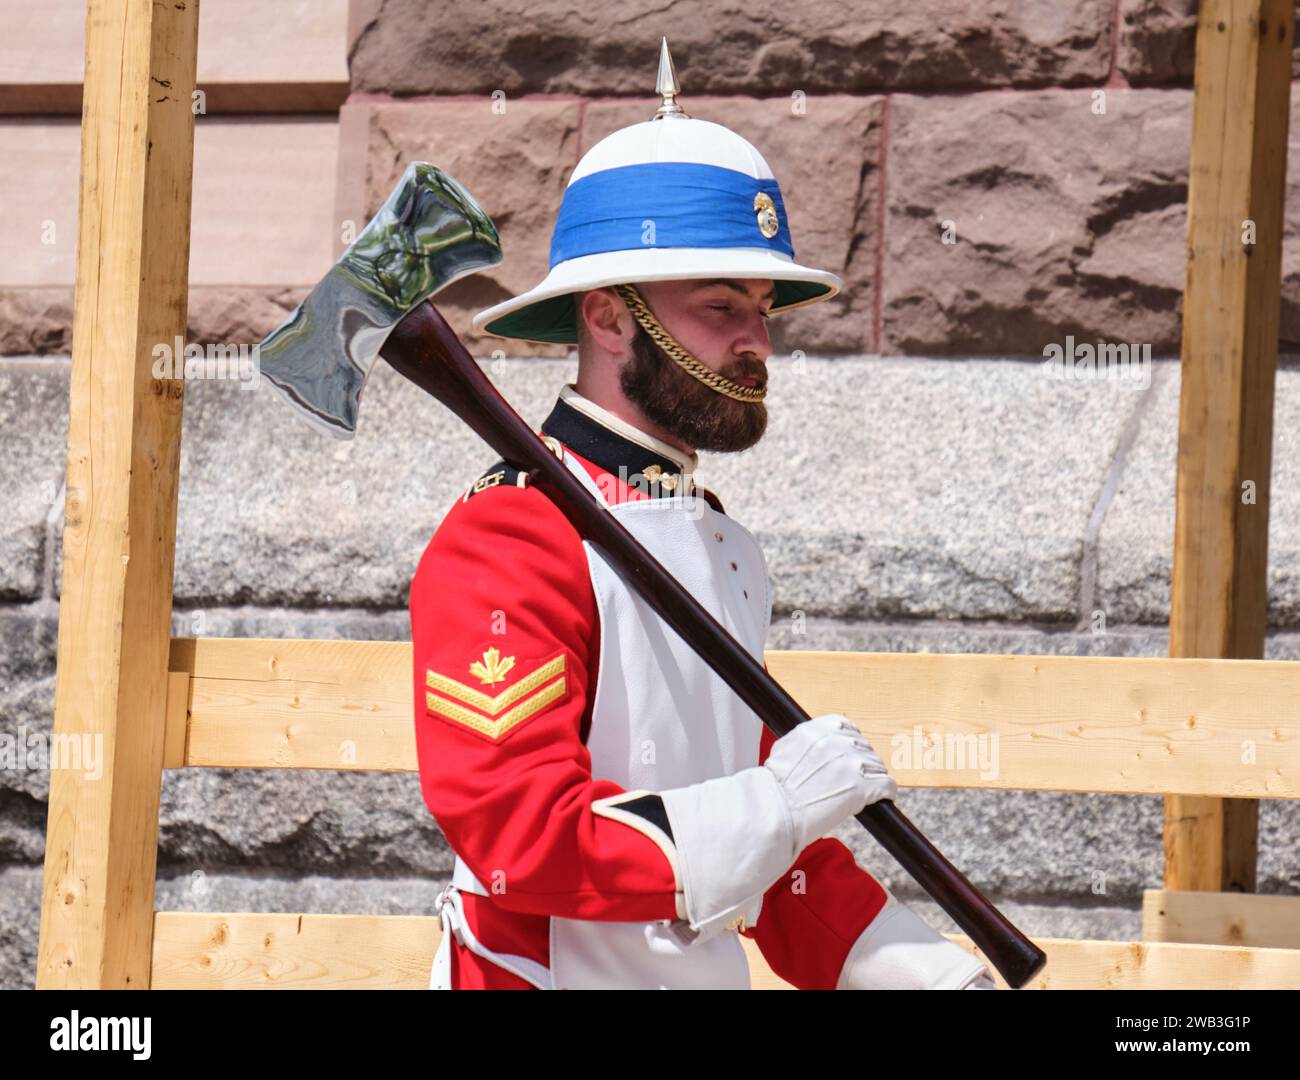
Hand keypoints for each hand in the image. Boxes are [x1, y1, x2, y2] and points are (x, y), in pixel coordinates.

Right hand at [763, 712, 896, 854]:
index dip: (850, 741)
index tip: (850, 752)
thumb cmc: (775, 790)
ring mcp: (850, 764)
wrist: (775, 812)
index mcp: (815, 730)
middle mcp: (835, 743)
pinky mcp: (862, 787)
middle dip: (861, 761)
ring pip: (877, 766)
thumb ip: (804, 743)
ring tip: (867, 791)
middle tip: (856, 777)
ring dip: (873, 778)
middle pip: (863, 746)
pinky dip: (887, 792)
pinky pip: (887, 785)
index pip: (845, 726)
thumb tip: (817, 743)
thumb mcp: (784, 751)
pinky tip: (884, 798)